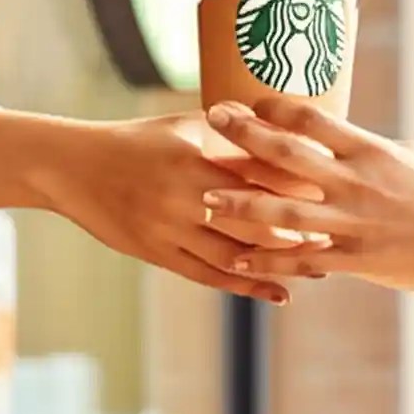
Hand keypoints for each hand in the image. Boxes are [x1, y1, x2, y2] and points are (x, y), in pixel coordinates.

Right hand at [36, 112, 322, 304]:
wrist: (73, 168)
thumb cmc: (132, 140)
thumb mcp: (179, 126)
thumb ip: (225, 128)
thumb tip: (272, 120)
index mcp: (192, 162)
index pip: (255, 178)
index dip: (296, 189)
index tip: (333, 192)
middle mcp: (182, 200)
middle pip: (252, 221)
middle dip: (297, 230)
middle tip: (339, 235)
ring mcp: (169, 231)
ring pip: (235, 255)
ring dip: (280, 264)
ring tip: (319, 267)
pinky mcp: (158, 254)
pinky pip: (210, 276)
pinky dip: (247, 287)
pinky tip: (278, 293)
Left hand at [200, 99, 413, 291]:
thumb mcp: (407, 154)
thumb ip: (365, 145)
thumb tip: (336, 131)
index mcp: (369, 151)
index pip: (313, 120)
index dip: (275, 108)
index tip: (247, 102)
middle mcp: (356, 183)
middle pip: (289, 155)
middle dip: (246, 136)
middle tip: (213, 120)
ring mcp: (355, 222)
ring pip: (286, 212)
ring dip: (242, 204)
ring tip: (206, 198)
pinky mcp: (356, 259)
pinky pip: (305, 260)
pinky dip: (270, 261)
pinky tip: (239, 261)